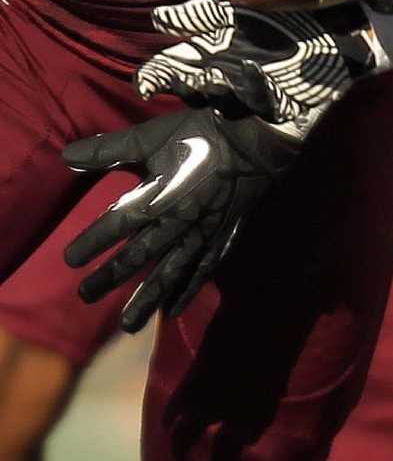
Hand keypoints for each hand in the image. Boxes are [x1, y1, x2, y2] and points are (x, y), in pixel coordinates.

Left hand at [63, 107, 301, 331]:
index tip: (69, 260)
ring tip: (128, 325)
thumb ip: (108, 149)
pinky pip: (203, 271)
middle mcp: (179, 223)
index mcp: (159, 197)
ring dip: (148, 299)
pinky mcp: (223, 238)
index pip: (118, 224)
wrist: (258, 141)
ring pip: (172, 273)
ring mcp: (203, 234)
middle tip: (85, 296)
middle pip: (140, 257)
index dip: (93, 242)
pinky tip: (171, 311)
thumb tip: (66, 156)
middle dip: (111, 277)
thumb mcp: (150, 136)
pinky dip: (187, 292)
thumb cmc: (202, 135)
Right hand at [134, 0, 378, 139]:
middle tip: (178, 81)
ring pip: (230, 101)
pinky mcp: (291, 106)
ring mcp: (258, 95)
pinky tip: (249, 70)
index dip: (158, 79)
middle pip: (198, 91)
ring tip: (210, 78)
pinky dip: (257, 87)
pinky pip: (271, 102)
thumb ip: (200, 14)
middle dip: (185, 88)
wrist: (336, 24)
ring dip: (217, 91)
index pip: (174, 72)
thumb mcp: (237, 11)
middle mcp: (229, 79)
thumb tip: (158, 20)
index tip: (146, 85)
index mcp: (211, 57)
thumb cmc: (284, 18)